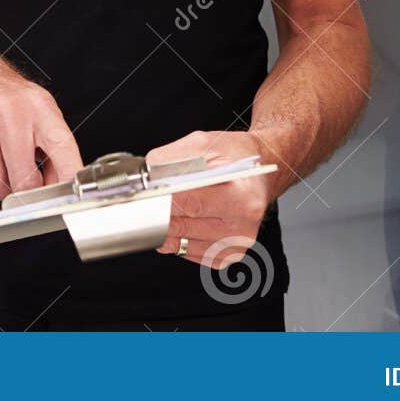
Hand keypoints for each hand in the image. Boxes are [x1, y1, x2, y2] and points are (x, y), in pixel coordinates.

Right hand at [0, 64, 83, 198]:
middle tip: (25, 182)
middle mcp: (10, 111)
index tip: (69, 193)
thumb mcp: (42, 114)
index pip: (61, 146)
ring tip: (1, 164)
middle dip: (26, 190)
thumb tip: (59, 187)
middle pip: (23, 178)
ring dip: (0, 185)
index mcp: (39, 107)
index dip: (67, 174)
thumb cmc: (12, 101)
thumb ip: (55, 150)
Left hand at [147, 131, 274, 268]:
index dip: (163, 197)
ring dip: (163, 225)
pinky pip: (185, 251)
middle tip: (141, 198)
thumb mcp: (205, 143)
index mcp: (244, 198)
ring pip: (178, 242)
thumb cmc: (236, 157)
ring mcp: (233, 246)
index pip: (193, 203)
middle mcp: (242, 227)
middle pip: (182, 225)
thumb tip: (147, 173)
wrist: (258, 175)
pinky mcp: (224, 257)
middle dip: (157, 210)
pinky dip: (175, 235)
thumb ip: (173, 157)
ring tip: (161, 206)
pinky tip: (180, 218)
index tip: (142, 192)